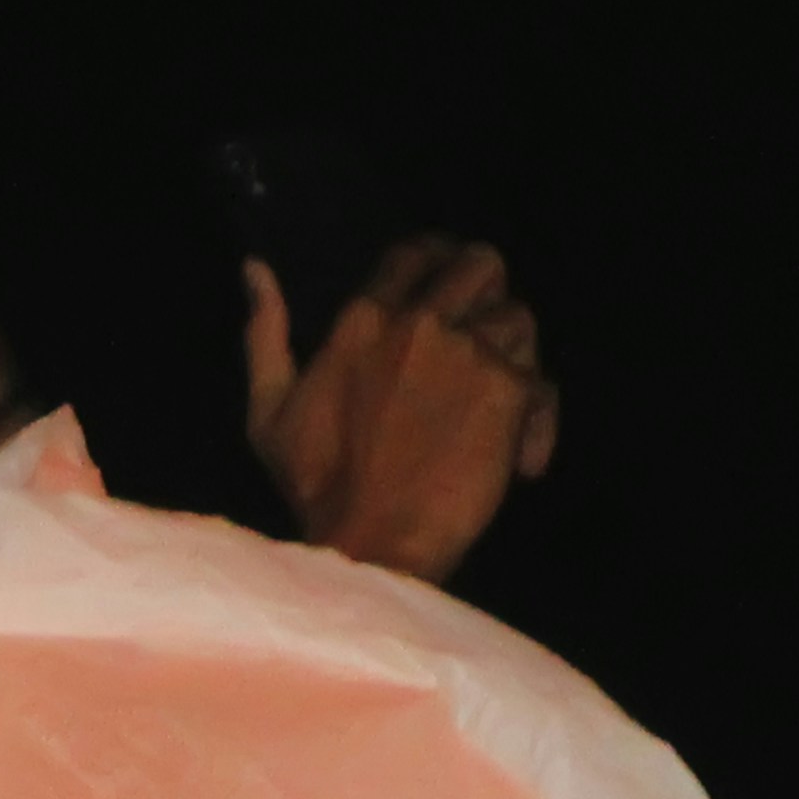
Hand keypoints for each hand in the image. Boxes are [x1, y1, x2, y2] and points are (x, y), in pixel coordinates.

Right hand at [243, 240, 562, 589]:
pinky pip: (542, 383)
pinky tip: (521, 458)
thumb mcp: (270, 410)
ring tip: (502, 402)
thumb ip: (265, 334)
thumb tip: (255, 267)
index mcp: (364, 319)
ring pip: (519, 318)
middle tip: (484, 331)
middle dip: (489, 292)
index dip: (438, 259)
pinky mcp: (509, 392)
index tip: (446, 282)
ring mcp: (469, 352)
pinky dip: (539, 419)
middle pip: (481, 264)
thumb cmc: (316, 488)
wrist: (373, 545)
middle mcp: (422, 321)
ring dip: (516, 357)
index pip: (415, 253)